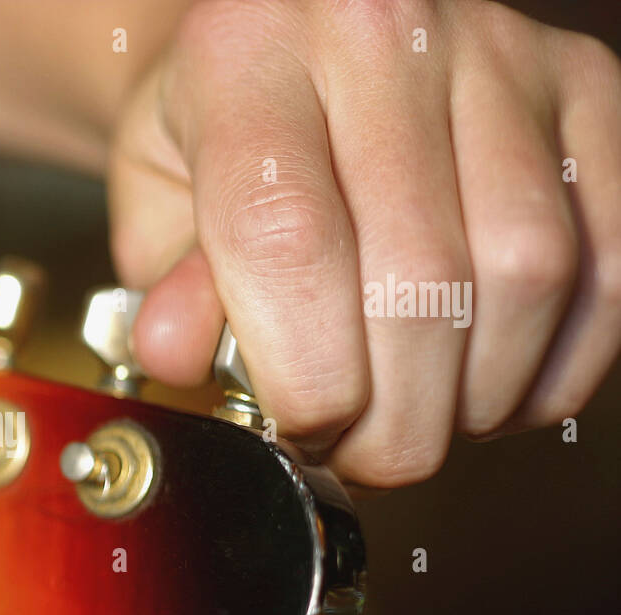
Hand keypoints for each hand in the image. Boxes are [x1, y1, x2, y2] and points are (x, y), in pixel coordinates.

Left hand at [111, 0, 620, 486]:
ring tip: (420, 420)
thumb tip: (181, 359)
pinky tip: (490, 387)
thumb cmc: (219, 125)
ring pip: (528, 277)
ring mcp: (499, 54)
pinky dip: (556, 364)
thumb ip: (170, 282)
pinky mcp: (583, 85)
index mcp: (250, 58)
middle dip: (393, 421)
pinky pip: (609, 261)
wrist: (292, 29)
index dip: (304, 376)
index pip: (289, 241)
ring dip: (476, 398)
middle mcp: (386, 36)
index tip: (298, 433)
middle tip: (359, 455)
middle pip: (420, 281)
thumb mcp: (156, 195)